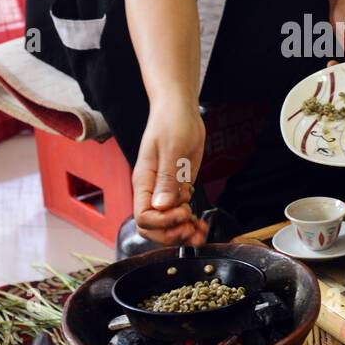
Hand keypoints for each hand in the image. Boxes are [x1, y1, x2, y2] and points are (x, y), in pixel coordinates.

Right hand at [132, 98, 208, 247]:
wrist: (179, 110)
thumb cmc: (172, 122)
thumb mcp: (172, 148)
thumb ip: (167, 178)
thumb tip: (161, 206)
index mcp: (144, 182)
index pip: (144, 217)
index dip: (163, 222)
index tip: (184, 212)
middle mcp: (151, 191)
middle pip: (152, 228)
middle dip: (172, 234)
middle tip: (193, 229)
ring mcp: (164, 191)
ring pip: (166, 225)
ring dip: (182, 233)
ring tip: (200, 231)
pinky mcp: (177, 189)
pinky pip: (179, 214)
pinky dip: (189, 223)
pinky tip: (201, 222)